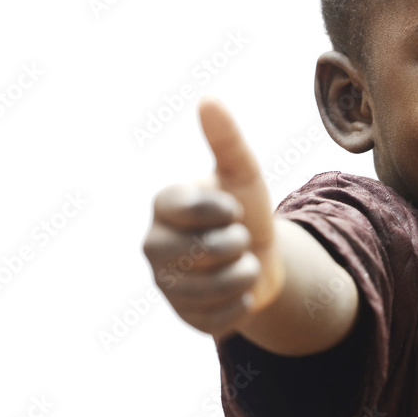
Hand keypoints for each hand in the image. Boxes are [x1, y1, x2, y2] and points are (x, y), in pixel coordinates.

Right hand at [143, 97, 283, 337]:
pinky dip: (241, 303)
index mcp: (163, 206)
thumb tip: (208, 99)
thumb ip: (226, 139)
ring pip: (213, 286)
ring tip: (242, 263)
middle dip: (237, 243)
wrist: (263, 257)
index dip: (218, 210)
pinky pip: (218, 317)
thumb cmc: (245, 209)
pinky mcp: (183, 317)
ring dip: (244, 273)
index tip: (233, 209)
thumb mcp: (243, 173)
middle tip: (239, 238)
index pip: (183, 207)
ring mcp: (165, 284)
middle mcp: (154, 245)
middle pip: (203, 250)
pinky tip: (240, 291)